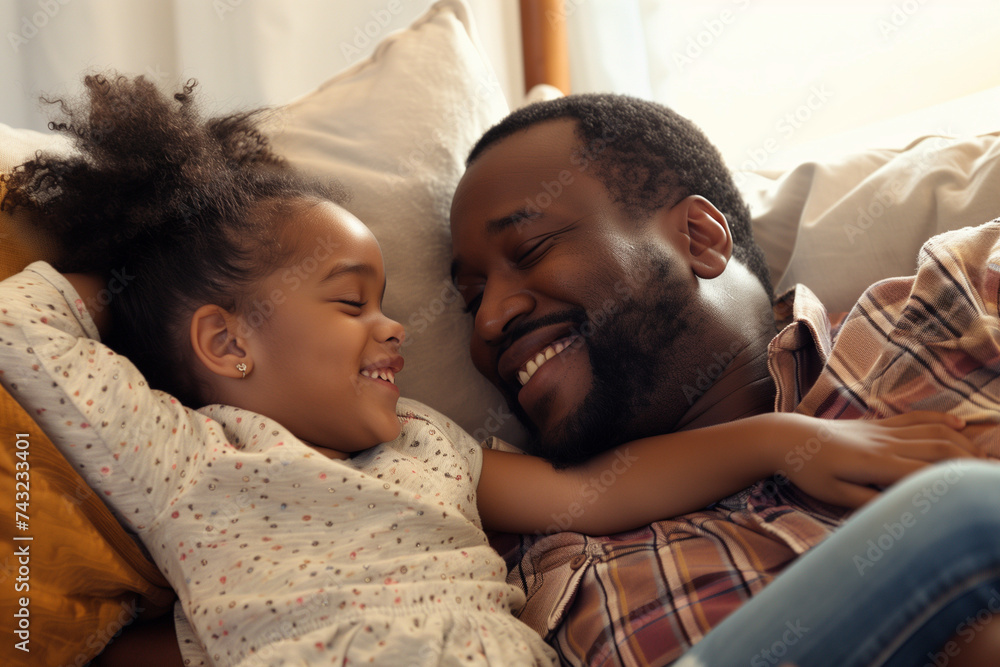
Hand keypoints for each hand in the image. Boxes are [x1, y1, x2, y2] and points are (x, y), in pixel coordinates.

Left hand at [776, 411, 981, 507]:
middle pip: (939, 448)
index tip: (974, 492)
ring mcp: (882, 429)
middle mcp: (885, 442)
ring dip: (962, 441)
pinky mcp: (878, 423)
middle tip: (989, 476)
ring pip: (932, 430)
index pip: (926, 472)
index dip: (954, 481)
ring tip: (982, 457)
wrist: (786, 437)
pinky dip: (940, 419)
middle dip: (969, 461)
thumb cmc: (808, 471)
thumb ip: (869, 503)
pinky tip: (959, 425)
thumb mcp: (834, 495)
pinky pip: (915, 417)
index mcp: (875, 463)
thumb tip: (901, 512)